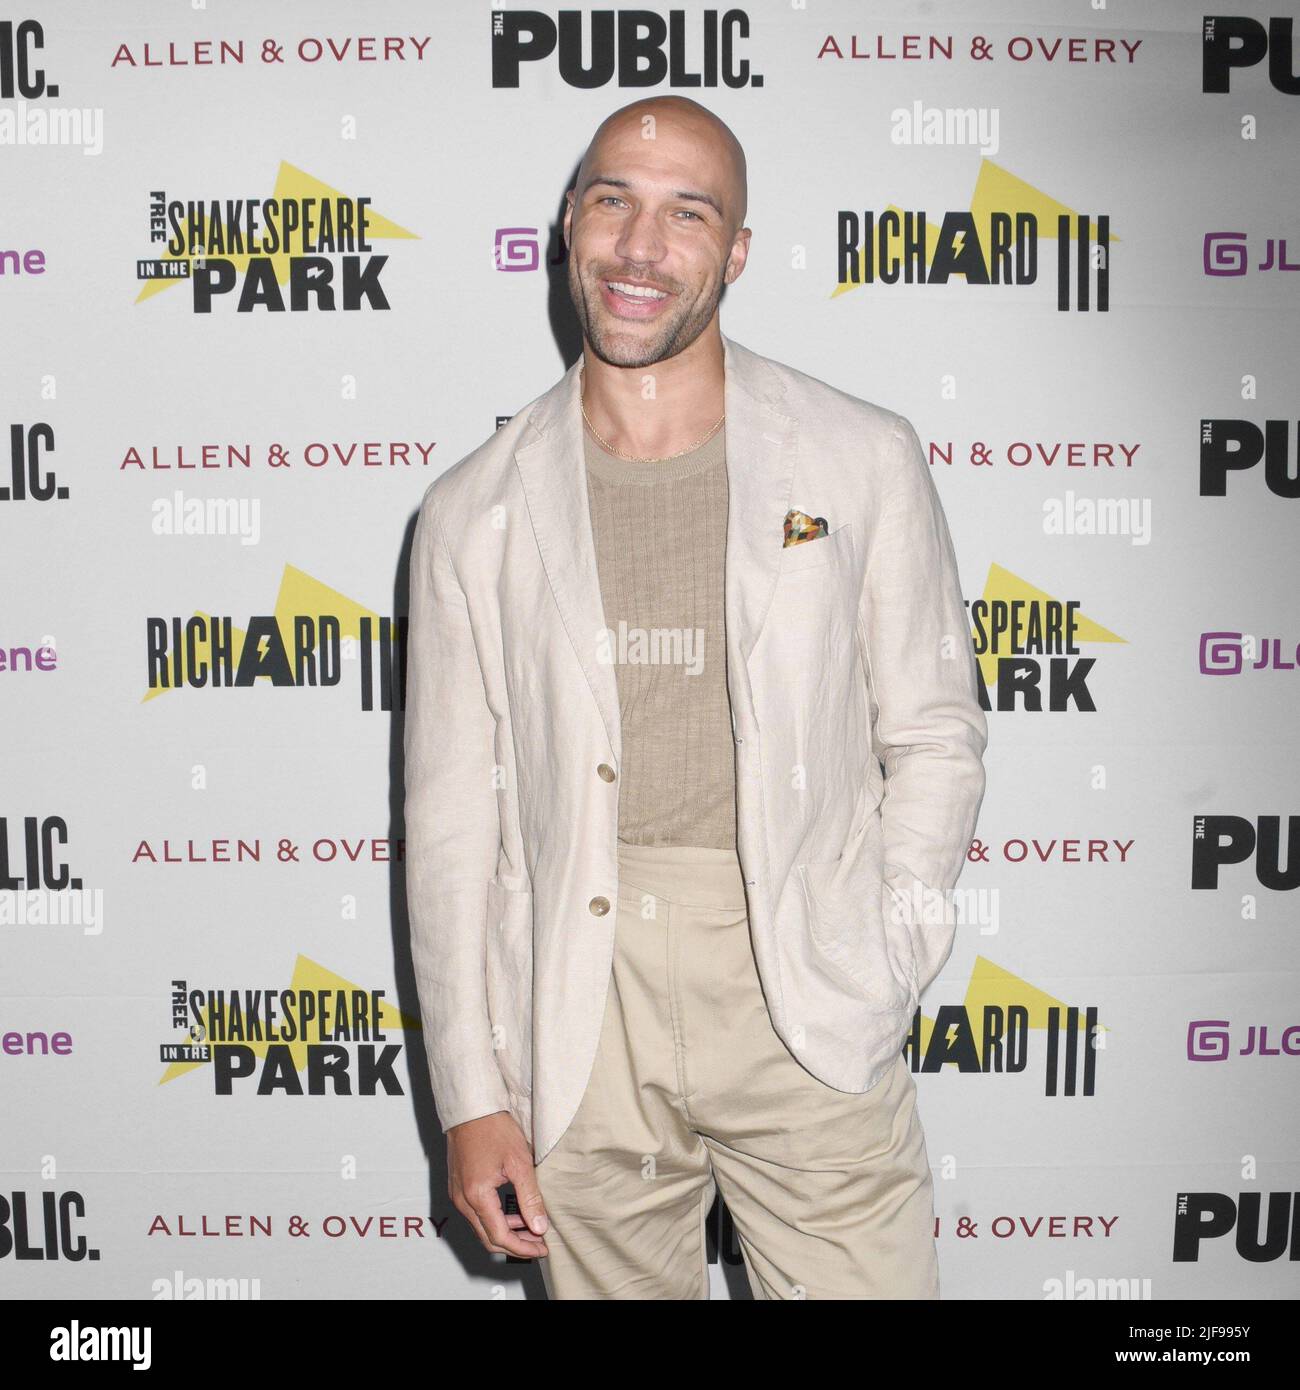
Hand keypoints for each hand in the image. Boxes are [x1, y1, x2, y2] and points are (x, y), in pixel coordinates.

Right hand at [447, 1110, 548, 1258]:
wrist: (471, 1107)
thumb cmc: (493, 1128)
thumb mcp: (519, 1162)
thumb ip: (530, 1197)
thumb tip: (540, 1227)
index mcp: (476, 1197)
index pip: (500, 1237)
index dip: (523, 1248)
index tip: (542, 1249)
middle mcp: (462, 1200)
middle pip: (488, 1237)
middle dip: (515, 1244)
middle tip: (539, 1242)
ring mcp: (457, 1193)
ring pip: (482, 1226)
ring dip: (506, 1231)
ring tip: (532, 1226)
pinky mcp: (458, 1186)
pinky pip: (476, 1213)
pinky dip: (496, 1218)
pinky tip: (514, 1210)